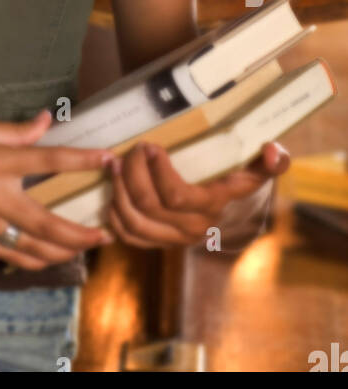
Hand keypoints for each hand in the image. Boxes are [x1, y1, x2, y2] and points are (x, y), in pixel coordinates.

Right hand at [0, 108, 115, 269]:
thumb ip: (14, 131)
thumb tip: (47, 121)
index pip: (49, 161)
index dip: (82, 160)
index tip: (108, 159)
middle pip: (48, 223)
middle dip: (81, 232)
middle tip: (106, 233)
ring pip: (32, 247)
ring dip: (64, 251)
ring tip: (85, 247)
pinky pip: (10, 255)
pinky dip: (35, 260)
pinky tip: (51, 256)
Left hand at [105, 139, 290, 247]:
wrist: (226, 204)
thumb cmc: (237, 175)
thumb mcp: (257, 164)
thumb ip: (274, 159)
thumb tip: (273, 154)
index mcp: (213, 205)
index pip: (177, 195)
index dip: (158, 171)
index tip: (153, 146)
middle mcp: (192, 227)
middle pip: (148, 203)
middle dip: (132, 172)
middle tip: (131, 149)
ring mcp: (173, 238)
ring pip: (134, 220)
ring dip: (119, 190)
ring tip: (115, 163)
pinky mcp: (157, 242)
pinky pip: (128, 236)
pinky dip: (115, 214)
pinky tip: (114, 190)